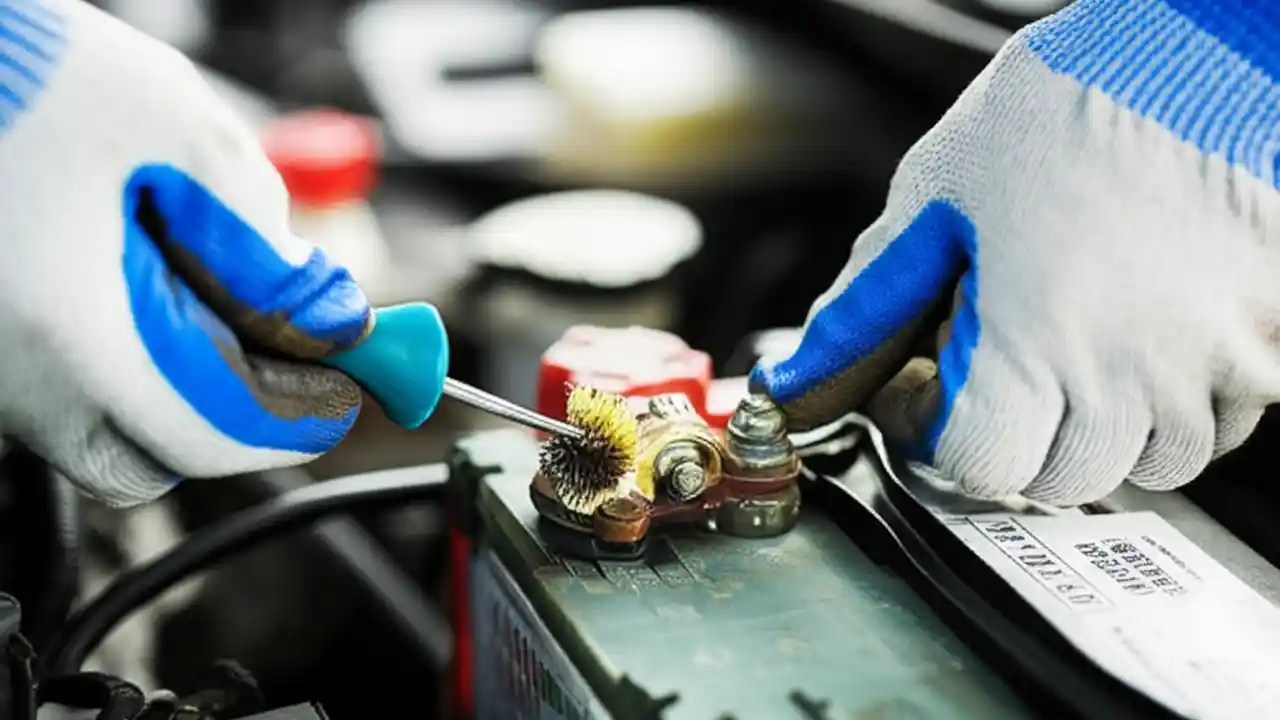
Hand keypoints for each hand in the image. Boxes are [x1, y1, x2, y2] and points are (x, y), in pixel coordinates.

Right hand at [0, 0, 371, 505]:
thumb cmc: (28, 70)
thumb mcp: (176, 132)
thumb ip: (259, 240)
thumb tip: (327, 316)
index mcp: (71, 336)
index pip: (215, 433)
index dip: (304, 414)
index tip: (357, 379)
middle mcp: (13, 378)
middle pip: (154, 458)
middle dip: (237, 415)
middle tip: (295, 343)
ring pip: (102, 429)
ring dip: (180, 385)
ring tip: (214, 285)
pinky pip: (60, 388)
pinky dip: (124, 355)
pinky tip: (147, 274)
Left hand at [752, 0, 1279, 504]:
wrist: (1211, 50)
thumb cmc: (1076, 104)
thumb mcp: (936, 198)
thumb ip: (865, 307)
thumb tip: (798, 381)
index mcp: (1034, 347)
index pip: (970, 463)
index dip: (925, 427)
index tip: (918, 381)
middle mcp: (1130, 377)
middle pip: (1055, 478)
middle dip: (1004, 434)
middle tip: (987, 364)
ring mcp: (1212, 367)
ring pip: (1147, 464)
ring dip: (1094, 430)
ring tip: (1068, 347)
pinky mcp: (1268, 346)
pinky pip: (1220, 424)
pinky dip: (1172, 407)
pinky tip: (1141, 340)